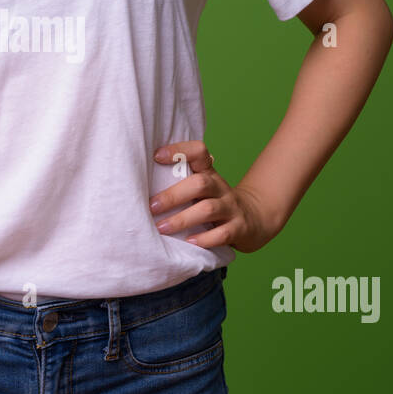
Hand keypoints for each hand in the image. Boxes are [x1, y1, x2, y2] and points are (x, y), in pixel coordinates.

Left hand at [150, 140, 278, 253]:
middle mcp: (220, 187)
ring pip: (208, 209)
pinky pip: (222, 234)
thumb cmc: (214, 202)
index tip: (157, 156)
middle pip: (200, 183)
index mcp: (209, 173)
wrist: (253, 219)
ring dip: (182, 219)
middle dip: (173, 195)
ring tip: (161, 228)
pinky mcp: (239, 228)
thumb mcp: (202, 187)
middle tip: (152, 206)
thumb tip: (139, 181)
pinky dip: (204, 239)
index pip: (199, 152)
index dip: (180, 151)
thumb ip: (180, 181)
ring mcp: (231, 208)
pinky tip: (189, 242)